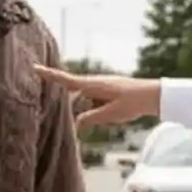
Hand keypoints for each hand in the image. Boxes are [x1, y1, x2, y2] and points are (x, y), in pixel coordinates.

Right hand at [33, 65, 160, 128]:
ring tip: (90, 116)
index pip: (67, 80)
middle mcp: (97, 82)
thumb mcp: (110, 114)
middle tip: (65, 104)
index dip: (50, 76)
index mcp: (94, 84)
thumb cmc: (133, 103)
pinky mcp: (110, 91)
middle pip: (74, 89)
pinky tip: (104, 114)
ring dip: (83, 106)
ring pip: (85, 96)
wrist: (155, 95)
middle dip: (68, 97)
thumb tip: (75, 124)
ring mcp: (104, 86)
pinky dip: (93, 106)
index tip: (35, 68)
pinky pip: (95, 98)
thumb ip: (91, 118)